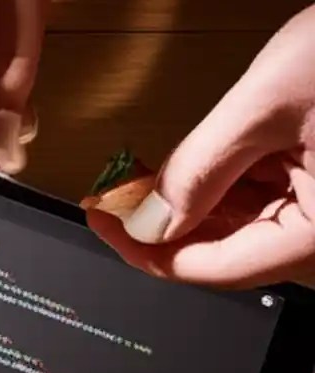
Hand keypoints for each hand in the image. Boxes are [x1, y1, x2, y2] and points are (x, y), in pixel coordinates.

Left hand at [86, 4, 314, 288]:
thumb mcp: (268, 105)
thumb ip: (201, 168)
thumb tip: (149, 219)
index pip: (218, 268)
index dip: (149, 252)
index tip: (105, 226)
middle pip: (228, 250)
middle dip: (163, 226)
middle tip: (111, 199)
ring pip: (241, 223)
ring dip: (186, 204)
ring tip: (136, 179)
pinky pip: (262, 195)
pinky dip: (218, 183)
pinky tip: (179, 167)